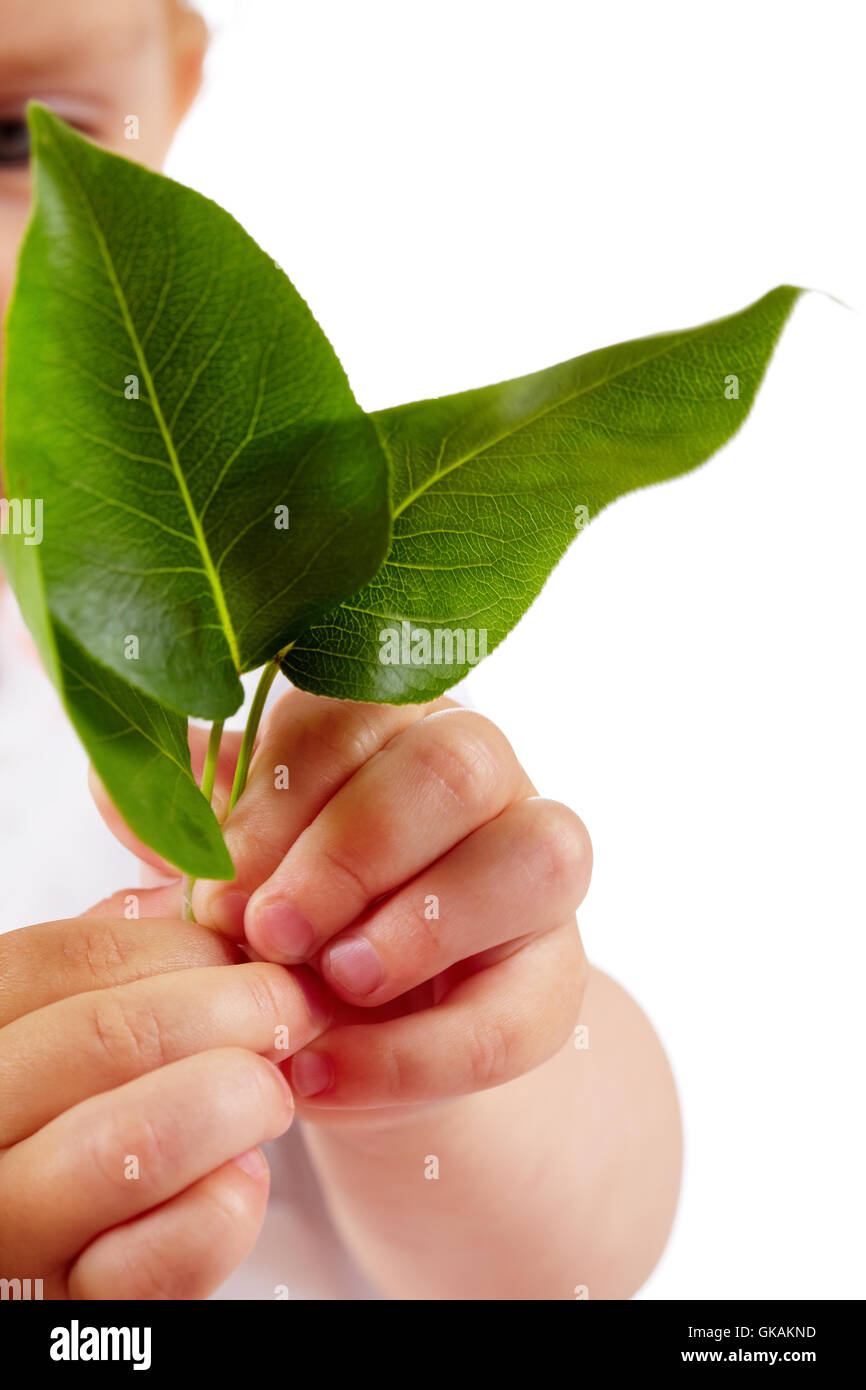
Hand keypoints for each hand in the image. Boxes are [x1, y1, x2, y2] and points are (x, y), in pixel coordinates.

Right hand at [0, 907, 329, 1296]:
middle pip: (105, 1038)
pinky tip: (239, 1182)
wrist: (98, 1246)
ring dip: (239, 1099)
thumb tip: (200, 881)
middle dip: (238, 1010)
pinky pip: (154, 1262)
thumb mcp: (75, 1019)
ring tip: (272, 1092)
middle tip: (297, 1010)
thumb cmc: (91, 1110)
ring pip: (131, 1143)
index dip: (187, 945)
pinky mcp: (61, 1315)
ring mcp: (3, 1233)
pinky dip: (224, 1209)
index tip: (261, 950)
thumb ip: (115, 952)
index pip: (66, 959)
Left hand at [101, 690, 591, 1124]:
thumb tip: (112, 785)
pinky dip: (420, 1054)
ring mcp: (536, 870)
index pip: (358, 713)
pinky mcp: (558, 979)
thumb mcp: (240, 870)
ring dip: (423, 925)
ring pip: (539, 853)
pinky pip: (523, 1009)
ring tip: (333, 986)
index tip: (218, 880)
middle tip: (271, 931)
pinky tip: (328, 1077)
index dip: (284, 794)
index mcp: (393, 727)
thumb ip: (197, 828)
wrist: (367, 1031)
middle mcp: (483, 778)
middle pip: (457, 764)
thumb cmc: (298, 921)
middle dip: (356, 848)